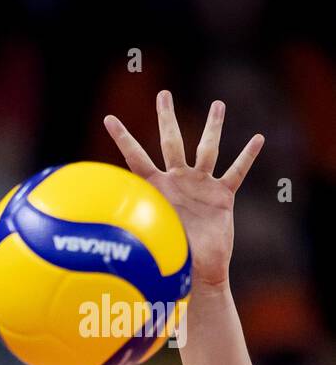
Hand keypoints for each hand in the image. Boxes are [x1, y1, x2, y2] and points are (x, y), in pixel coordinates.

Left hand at [104, 92, 261, 287]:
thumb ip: (134, 225)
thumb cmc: (169, 259)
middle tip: (164, 94)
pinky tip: (257, 139)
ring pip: (207, 150)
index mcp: (155, 188)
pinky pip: (236, 172)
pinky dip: (246, 157)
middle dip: (167, 117)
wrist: (196, 270)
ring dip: (212, 127)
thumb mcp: (147, 237)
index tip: (109, 118)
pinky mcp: (221, 196)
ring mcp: (200, 185)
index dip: (123, 138)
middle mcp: (177, 180)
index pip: (135, 157)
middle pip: (171, 142)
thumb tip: (106, 232)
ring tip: (217, 104)